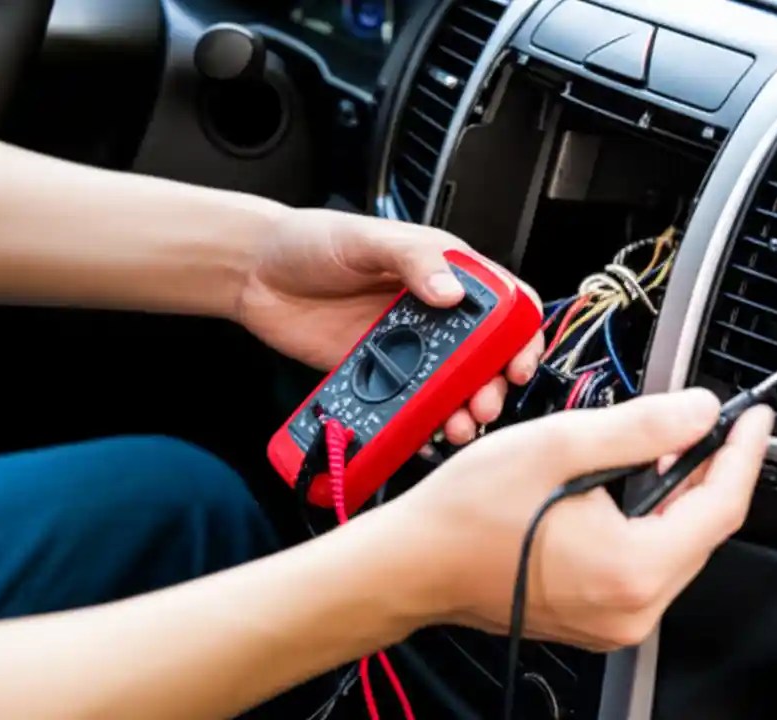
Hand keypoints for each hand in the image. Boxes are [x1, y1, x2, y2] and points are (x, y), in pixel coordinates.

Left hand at [235, 208, 543, 443]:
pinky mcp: (377, 376)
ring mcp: (408, 348)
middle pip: (485, 357)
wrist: (255, 273)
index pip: (504, 305)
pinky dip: (422, 424)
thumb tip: (451, 292)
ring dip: (462, 411)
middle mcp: (434, 315)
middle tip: (483, 405)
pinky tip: (425, 435)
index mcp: (445, 273)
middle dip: (493, 386)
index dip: (521, 335)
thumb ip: (414, 260)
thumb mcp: (369, 239)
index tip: (519, 362)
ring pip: (452, 388)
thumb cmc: (314, 241)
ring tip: (456, 427)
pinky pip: (410, 406)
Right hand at [387, 388, 774, 649]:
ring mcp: (615, 622)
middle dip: (711, 472)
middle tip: (706, 422)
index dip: (743, 453)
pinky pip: (647, 568)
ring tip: (664, 449)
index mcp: (633, 569)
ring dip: (680, 497)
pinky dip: (652, 526)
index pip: (721, 506)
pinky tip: (633, 489)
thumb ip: (642, 426)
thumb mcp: (562, 444)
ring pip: (677, 549)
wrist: (413, 562)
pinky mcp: (596, 620)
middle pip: (704, 532)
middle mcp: (632, 609)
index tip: (753, 416)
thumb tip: (700, 410)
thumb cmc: (470, 511)